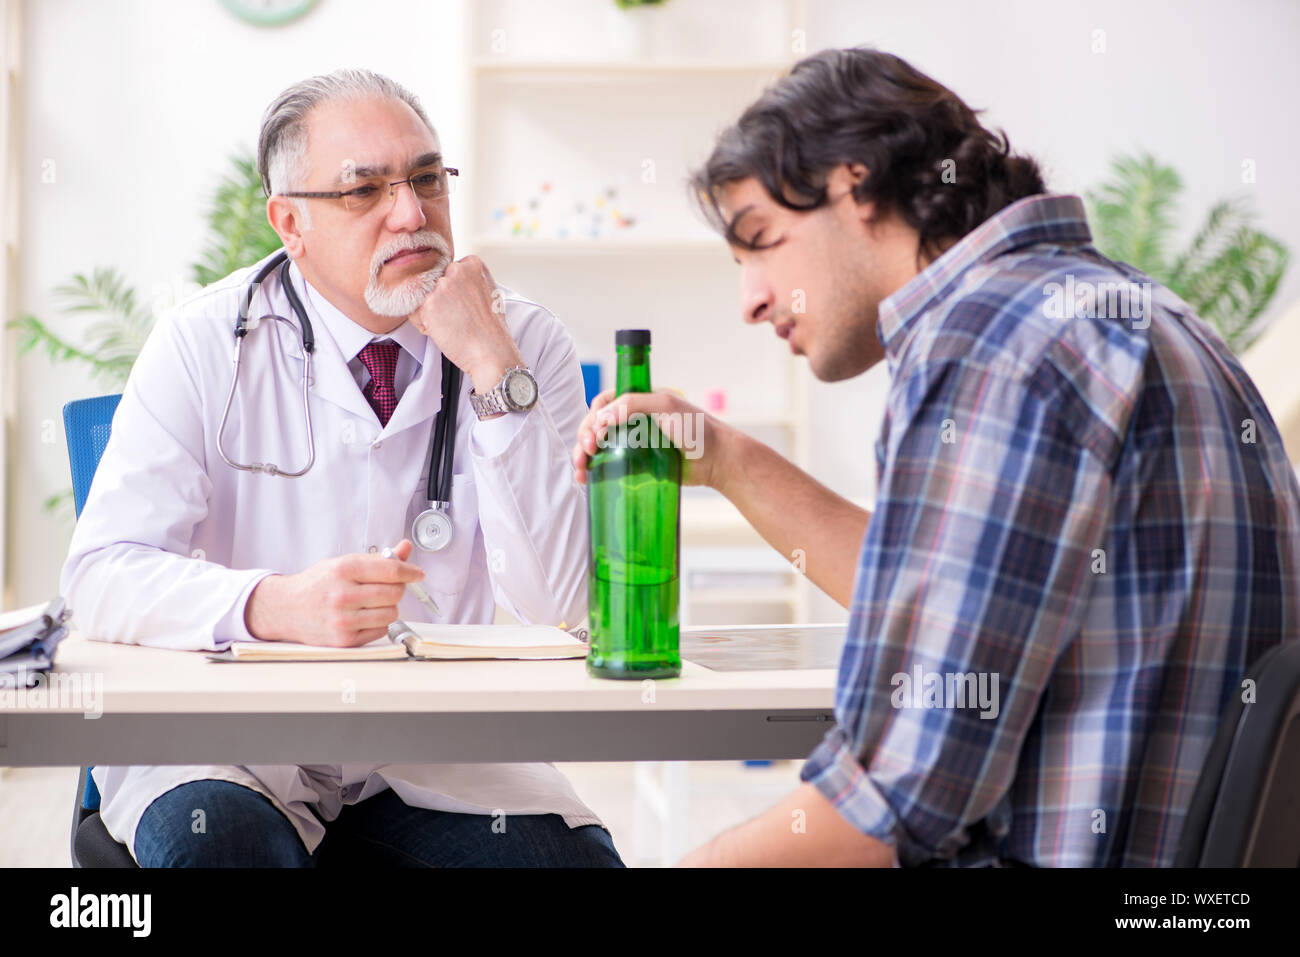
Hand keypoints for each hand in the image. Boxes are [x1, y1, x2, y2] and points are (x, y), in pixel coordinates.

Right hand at [244, 539, 426, 646]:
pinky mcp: (345, 640)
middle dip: (396, 589)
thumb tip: (405, 549)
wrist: (285, 609)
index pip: (392, 571)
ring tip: (371, 603)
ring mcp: (344, 619)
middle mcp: (343, 595)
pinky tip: (362, 617)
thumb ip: (377, 559)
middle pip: (395, 593)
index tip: (417, 573)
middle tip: (384, 588)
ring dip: (387, 608)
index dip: (410, 571)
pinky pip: (381, 630)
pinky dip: (377, 623)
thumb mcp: (344, 563)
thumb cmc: (316, 584)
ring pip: (391, 613)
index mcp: (344, 569)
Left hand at [408, 254, 524, 392]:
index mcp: (472, 264)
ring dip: (431, 311)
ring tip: (451, 324)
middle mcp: (456, 270)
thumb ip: (470, 279)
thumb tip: (453, 278)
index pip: (448, 271)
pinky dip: (424, 324)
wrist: (490, 351)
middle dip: (440, 299)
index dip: (453, 291)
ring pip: (423, 296)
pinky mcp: (428, 304)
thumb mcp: (489, 291)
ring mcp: (441, 286)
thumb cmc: (491, 329)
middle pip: (434, 281)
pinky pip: (414, 311)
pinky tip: (443, 330)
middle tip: (457, 316)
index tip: (464, 304)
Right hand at [571, 388, 735, 490]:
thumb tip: (602, 417)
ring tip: (581, 470)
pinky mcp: (637, 465)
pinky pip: (609, 465)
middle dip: (585, 437)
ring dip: (583, 455)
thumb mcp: (666, 407)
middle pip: (596, 425)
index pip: (604, 403)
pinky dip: (594, 470)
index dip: (594, 416)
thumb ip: (634, 404)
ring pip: (598, 446)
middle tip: (588, 451)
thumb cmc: (697, 429)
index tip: (596, 432)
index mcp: (639, 401)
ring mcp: (633, 444)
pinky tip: (586, 479)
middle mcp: (632, 421)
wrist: (718, 460)